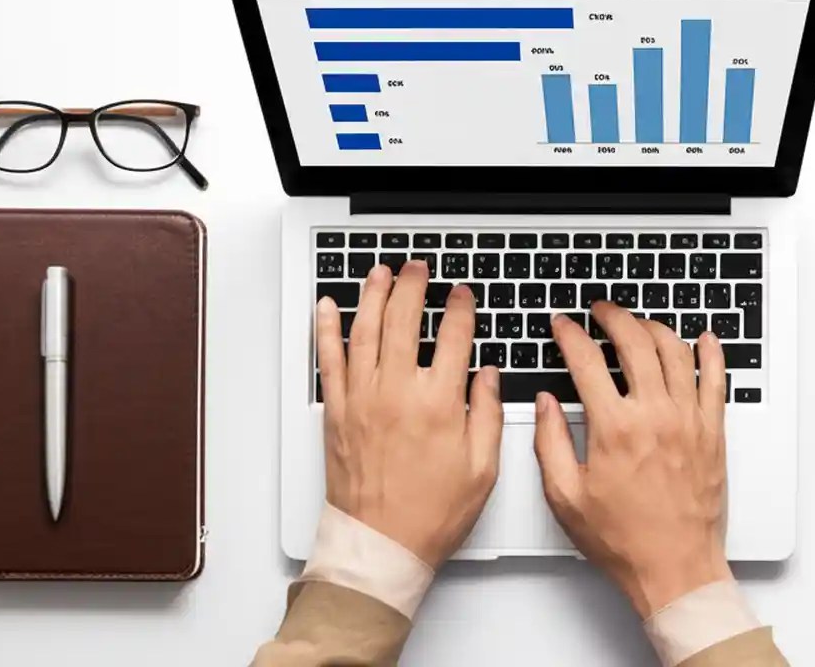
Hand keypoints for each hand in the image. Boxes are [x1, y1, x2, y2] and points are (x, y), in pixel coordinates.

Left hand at [315, 261, 502, 567]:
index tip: (462, 296)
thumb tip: (487, 376)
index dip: (460, 309)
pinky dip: (327, 330)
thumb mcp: (482, 469)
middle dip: (413, 286)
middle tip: (418, 269)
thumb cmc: (430, 515)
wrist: (382, 545)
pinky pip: (328, 360)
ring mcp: (362, 400)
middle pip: (404, 320)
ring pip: (365, 331)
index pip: (453, 337)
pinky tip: (329, 308)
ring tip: (380, 273)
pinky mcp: (337, 412)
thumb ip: (488, 414)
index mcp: (440, 405)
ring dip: (372, 295)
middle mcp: (398, 394)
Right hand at [534, 303, 729, 616]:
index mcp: (615, 428)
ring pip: (676, 352)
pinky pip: (716, 379)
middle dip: (614, 317)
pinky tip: (703, 340)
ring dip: (654, 328)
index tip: (563, 325)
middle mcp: (655, 416)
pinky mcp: (712, 432)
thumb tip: (547, 404)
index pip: (587, 361)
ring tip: (639, 323)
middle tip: (601, 311)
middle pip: (635, 342)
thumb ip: (551, 442)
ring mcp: (689, 420)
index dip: (570, 334)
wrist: (675, 568)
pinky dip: (710, 353)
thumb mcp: (566, 496)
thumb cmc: (624, 540)